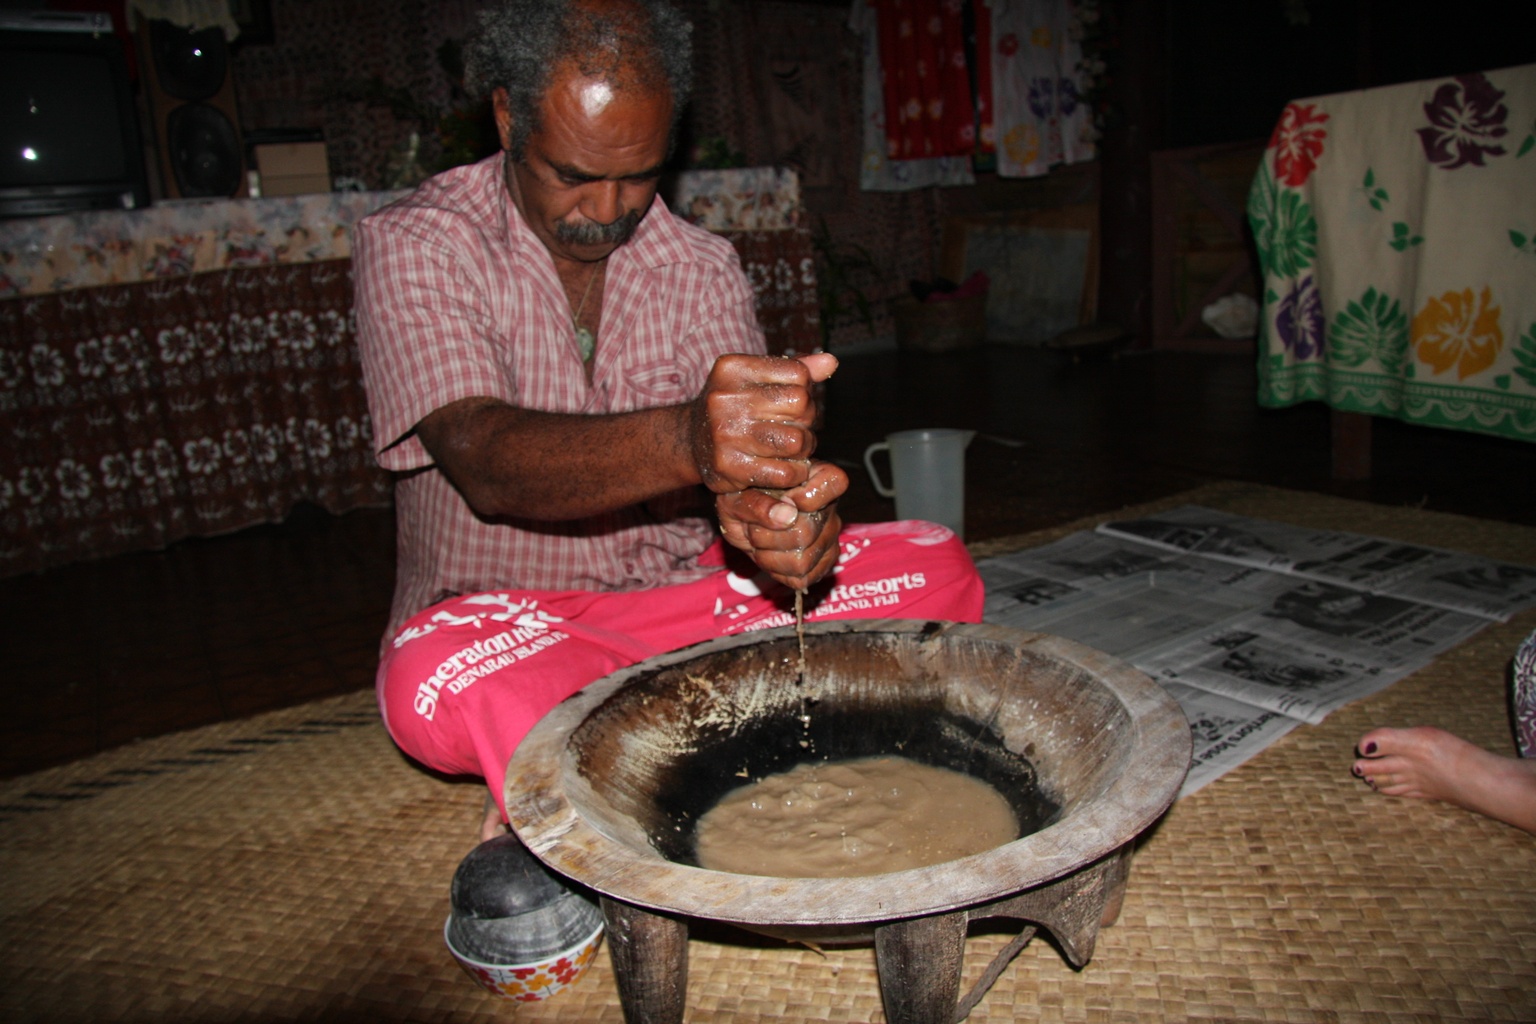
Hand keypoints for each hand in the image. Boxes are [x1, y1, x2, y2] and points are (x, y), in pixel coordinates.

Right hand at [691, 352, 837, 494]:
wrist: (690, 440)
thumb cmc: (734, 404)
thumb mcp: (756, 378)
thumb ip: (796, 369)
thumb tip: (830, 361)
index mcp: (733, 368)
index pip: (798, 374)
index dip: (805, 390)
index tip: (792, 402)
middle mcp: (724, 398)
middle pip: (801, 405)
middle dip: (806, 420)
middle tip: (794, 427)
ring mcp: (725, 433)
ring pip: (796, 440)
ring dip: (803, 448)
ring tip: (792, 447)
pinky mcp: (728, 467)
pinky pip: (785, 472)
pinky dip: (793, 472)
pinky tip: (784, 466)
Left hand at [717, 460, 848, 590]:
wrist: (739, 520)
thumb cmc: (741, 499)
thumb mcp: (736, 496)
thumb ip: (757, 502)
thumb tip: (787, 514)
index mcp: (816, 477)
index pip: (834, 483)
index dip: (805, 496)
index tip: (781, 499)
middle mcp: (830, 506)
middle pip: (807, 531)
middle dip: (766, 535)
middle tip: (752, 526)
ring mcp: (830, 536)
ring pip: (802, 561)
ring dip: (767, 555)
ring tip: (758, 540)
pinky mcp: (824, 562)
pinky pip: (802, 578)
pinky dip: (777, 571)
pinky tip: (769, 555)